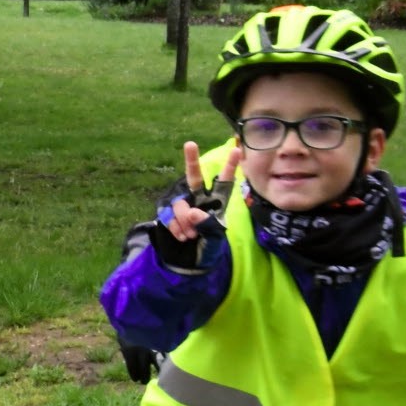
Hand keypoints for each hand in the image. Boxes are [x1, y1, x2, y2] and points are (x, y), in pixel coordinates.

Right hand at [149, 141, 240, 269]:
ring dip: (184, 220)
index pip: (225, 183)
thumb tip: (193, 212)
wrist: (191, 260)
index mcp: (217, 202)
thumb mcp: (214, 238)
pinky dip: (176, 228)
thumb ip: (207, 225)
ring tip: (191, 236)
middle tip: (190, 144)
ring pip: (180, 204)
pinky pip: (169, 216)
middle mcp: (200, 199)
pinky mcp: (168, 214)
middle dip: (192, 161)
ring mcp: (183, 205)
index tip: (236, 150)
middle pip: (195, 178)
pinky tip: (183, 237)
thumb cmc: (209, 246)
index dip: (229, 167)